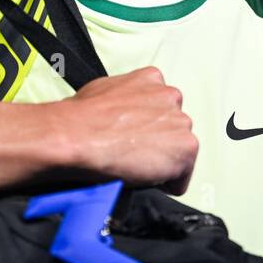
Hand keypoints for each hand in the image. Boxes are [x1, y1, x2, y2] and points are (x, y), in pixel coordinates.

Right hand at [59, 66, 198, 194]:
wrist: (76, 136)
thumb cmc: (81, 118)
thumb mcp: (103, 91)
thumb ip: (124, 98)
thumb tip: (120, 114)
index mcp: (151, 78)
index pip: (161, 106)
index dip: (146, 127)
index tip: (134, 136)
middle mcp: (171, 96)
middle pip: (173, 128)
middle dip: (157, 142)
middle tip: (132, 153)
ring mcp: (181, 122)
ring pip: (179, 152)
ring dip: (162, 162)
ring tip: (134, 166)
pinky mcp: (185, 148)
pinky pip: (181, 178)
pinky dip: (165, 184)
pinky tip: (142, 178)